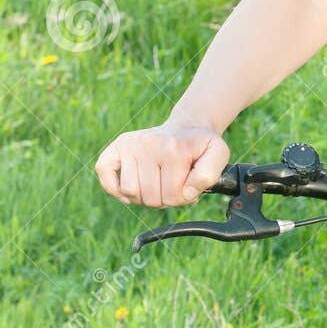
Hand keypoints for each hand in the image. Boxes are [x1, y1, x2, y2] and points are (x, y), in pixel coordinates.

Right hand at [94, 121, 229, 208]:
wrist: (186, 128)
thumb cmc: (200, 146)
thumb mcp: (218, 154)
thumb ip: (210, 174)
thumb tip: (187, 191)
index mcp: (173, 148)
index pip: (174, 195)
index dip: (184, 196)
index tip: (189, 184)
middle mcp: (148, 144)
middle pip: (151, 197)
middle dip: (165, 199)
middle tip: (173, 184)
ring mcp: (129, 146)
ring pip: (131, 193)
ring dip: (145, 197)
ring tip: (157, 184)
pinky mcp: (115, 148)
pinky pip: (106, 178)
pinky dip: (117, 190)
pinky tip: (135, 187)